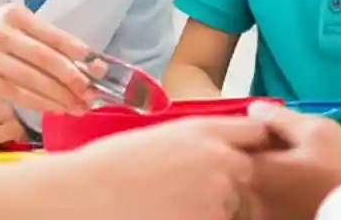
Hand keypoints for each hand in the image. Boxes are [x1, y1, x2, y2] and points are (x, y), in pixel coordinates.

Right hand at [0, 4, 93, 113]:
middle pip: (45, 58)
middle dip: (73, 79)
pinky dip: (39, 103)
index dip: (78, 53)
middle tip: (91, 93)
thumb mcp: (12, 23)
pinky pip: (16, 94)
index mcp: (15, 14)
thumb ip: (42, 38)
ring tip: (78, 107)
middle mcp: (0, 32)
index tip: (99, 67)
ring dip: (59, 96)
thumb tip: (84, 61)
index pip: (53, 35)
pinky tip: (55, 109)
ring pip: (32, 80)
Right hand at [53, 117, 269, 219]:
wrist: (86, 195)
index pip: (254, 132)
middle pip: (248, 172)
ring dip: (214, 208)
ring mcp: (218, 196)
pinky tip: (168, 215)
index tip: (240, 154)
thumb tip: (213, 153)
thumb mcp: (158, 137)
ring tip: (172, 206)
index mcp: (204, 129)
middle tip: (195, 193)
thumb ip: (195, 141)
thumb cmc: (109, 166)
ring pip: (233, 205)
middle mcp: (219, 158)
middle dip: (232, 182)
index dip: (249, 145)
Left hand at [245, 102, 340, 219]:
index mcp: (259, 170)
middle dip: (257, 148)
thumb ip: (280, 118)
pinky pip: (270, 197)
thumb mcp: (317, 130)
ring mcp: (268, 212)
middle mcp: (255, 195)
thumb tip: (253, 108)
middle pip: (243, 163)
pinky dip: (279, 185)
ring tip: (296, 159)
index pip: (234, 143)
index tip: (266, 123)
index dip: (248, 129)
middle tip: (281, 138)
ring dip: (269, 167)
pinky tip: (301, 177)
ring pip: (257, 181)